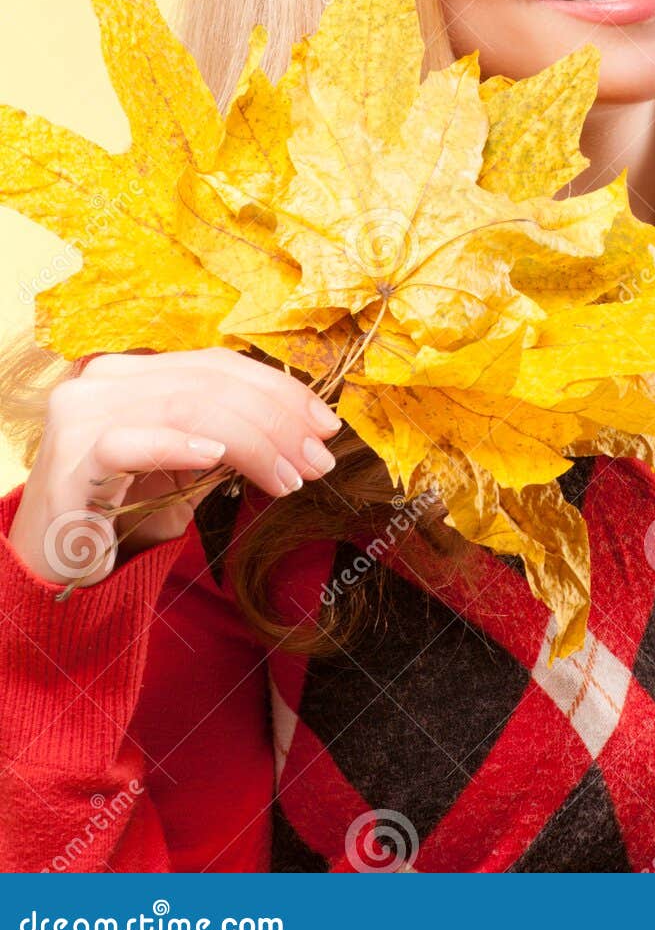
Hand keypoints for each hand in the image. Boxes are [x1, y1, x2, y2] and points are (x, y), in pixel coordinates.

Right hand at [7, 347, 342, 585]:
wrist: (54, 564)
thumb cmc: (122, 512)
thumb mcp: (185, 465)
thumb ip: (229, 436)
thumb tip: (302, 429)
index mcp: (136, 372)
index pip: (218, 365)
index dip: (278, 389)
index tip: (325, 424)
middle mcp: (106, 379)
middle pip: (210, 382)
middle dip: (277, 419)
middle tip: (318, 459)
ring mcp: (83, 412)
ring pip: (186, 406)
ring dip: (252, 441)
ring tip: (290, 477)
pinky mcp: (70, 456)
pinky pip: (132, 440)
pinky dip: (180, 445)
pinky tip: (218, 457)